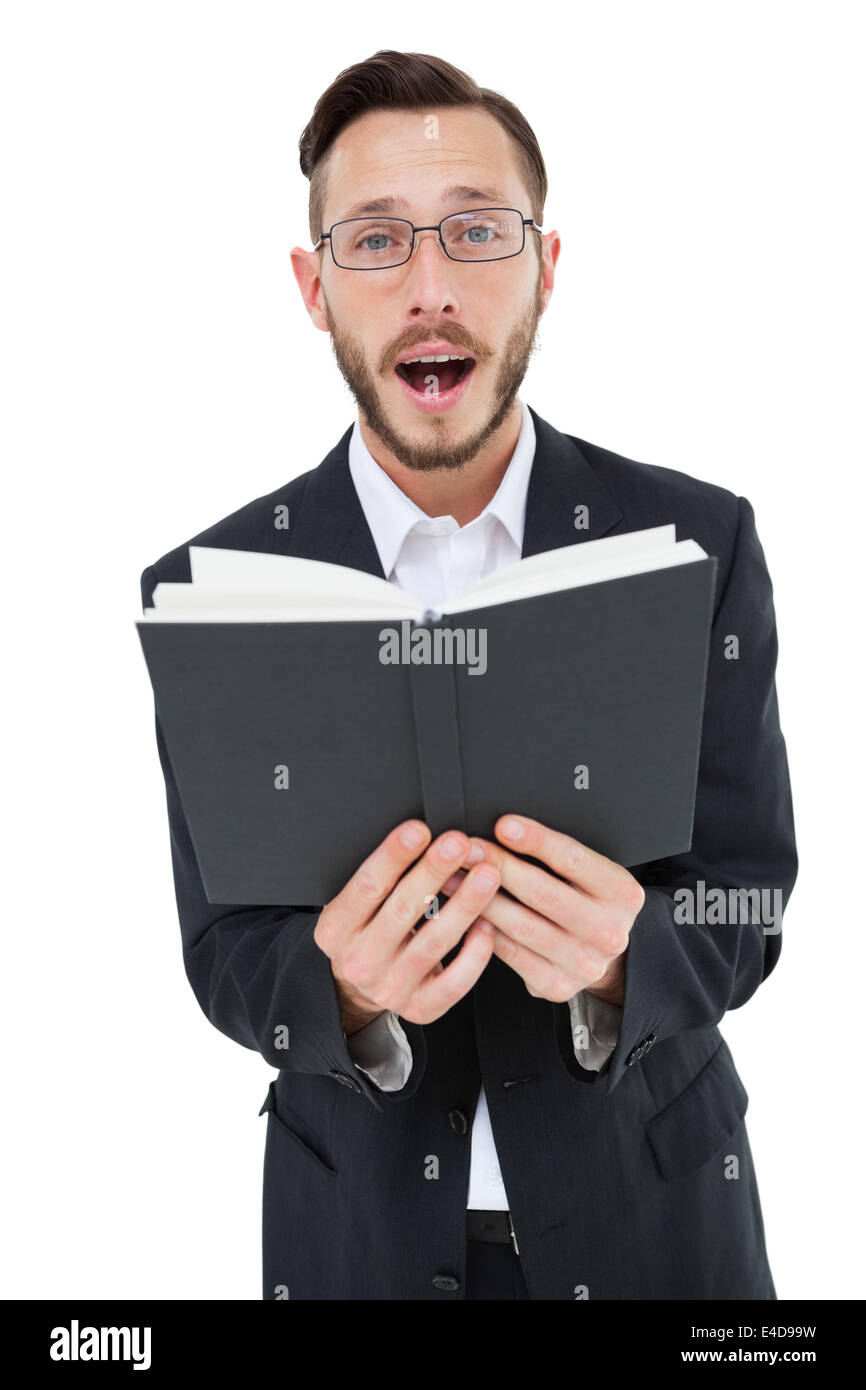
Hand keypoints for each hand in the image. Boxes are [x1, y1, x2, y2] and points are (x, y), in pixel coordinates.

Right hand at [314, 820, 500, 1031]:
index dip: (394, 856)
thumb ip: (380, 876)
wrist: (359, 986)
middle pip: (402, 910)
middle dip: (434, 872)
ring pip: (434, 942)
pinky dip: (475, 952)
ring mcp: (390, 988)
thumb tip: (420, 834)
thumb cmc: (367, 929)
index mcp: (336, 929)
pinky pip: (455, 982)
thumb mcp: (356, 904)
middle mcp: (359, 961)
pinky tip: (489, 924)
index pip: (367, 886)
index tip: (420, 829)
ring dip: (465, 905)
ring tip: (487, 875)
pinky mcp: (420, 1008)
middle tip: (459, 843)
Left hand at [441, 815, 644, 1006]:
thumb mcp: (589, 874)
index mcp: (622, 894)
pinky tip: (467, 913)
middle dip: (499, 867)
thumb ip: (558, 856)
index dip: (536, 840)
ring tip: (453, 877)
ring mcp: (584, 963)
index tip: (503, 826)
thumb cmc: (585, 900)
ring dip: (481, 899)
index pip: (575, 860)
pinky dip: (485, 930)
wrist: (599, 951)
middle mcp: (609, 931)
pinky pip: (511, 953)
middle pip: (544, 893)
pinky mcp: (557, 985)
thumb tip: (506, 829)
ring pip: (522, 926)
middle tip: (466, 850)